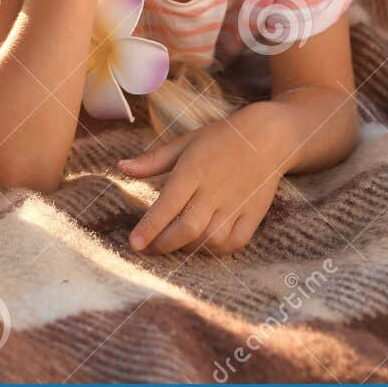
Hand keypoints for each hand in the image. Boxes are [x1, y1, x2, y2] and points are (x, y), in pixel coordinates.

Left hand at [118, 115, 283, 255]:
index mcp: (193, 170)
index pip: (167, 205)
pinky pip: (235, 241)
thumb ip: (153, 161)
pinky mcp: (254, 214)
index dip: (150, 227)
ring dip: (189, 247)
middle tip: (148, 248)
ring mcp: (236, 204)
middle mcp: (214, 190)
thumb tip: (121, 167)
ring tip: (173, 242)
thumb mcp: (184, 143)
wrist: (267, 138)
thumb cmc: (219, 139)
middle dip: (164, 244)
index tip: (134, 244)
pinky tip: (202, 243)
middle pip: (188, 228)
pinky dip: (217, 249)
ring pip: (211, 239)